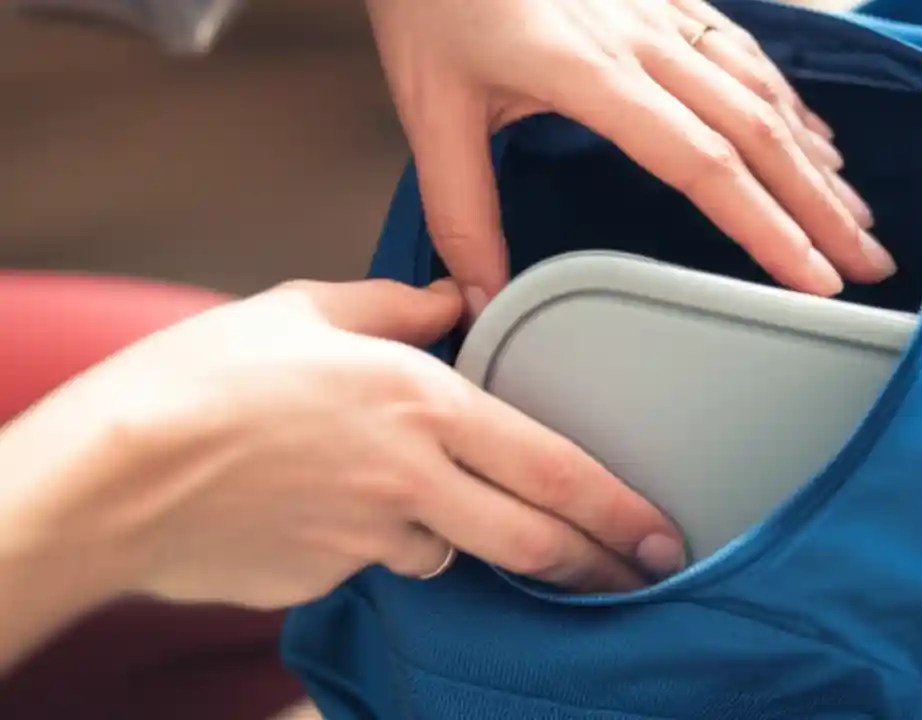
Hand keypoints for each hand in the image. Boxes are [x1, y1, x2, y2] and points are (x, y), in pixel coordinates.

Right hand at [0, 280, 683, 621]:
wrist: (114, 472)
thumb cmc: (203, 379)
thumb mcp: (306, 309)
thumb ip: (397, 305)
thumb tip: (450, 298)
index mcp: (420, 401)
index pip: (552, 465)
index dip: (618, 508)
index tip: (656, 533)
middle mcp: (413, 477)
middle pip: (536, 539)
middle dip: (599, 563)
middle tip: (637, 572)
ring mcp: (374, 537)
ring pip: (459, 551)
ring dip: (468, 536)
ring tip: (419, 500)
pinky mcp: (335, 578)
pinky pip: (389, 563)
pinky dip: (392, 544)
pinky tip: (344, 511)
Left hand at [367, 0, 895, 312]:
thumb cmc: (430, 1)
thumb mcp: (428, 109)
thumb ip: (461, 210)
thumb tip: (481, 302)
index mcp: (592, 73)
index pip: (702, 162)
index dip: (765, 226)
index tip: (813, 280)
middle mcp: (644, 39)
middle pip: (757, 129)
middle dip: (821, 206)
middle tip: (871, 264)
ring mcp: (659, 8)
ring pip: (763, 88)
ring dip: (817, 157)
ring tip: (859, 215)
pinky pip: (744, 50)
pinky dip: (791, 101)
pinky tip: (815, 137)